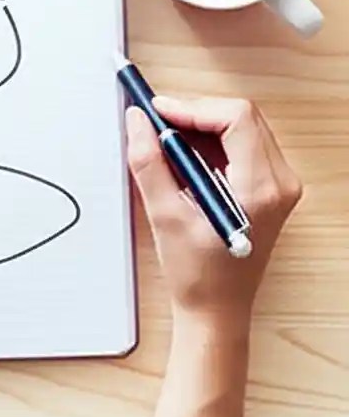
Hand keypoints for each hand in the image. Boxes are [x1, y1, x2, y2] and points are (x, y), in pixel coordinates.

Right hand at [125, 97, 301, 328]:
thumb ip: (149, 162)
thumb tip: (138, 122)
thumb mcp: (164, 215)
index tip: (157, 111)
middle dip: (194, 113)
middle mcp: (279, 182)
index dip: (192, 107)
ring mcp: (278, 185)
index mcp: (260, 188)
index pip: (236, 119)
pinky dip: (210, 143)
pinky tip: (183, 159)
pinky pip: (242, 146)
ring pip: (241, 128)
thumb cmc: (197, 274)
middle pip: (240, 118)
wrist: (217, 308)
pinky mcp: (269, 188)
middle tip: (156, 123)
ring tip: (165, 143)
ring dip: (201, 127)